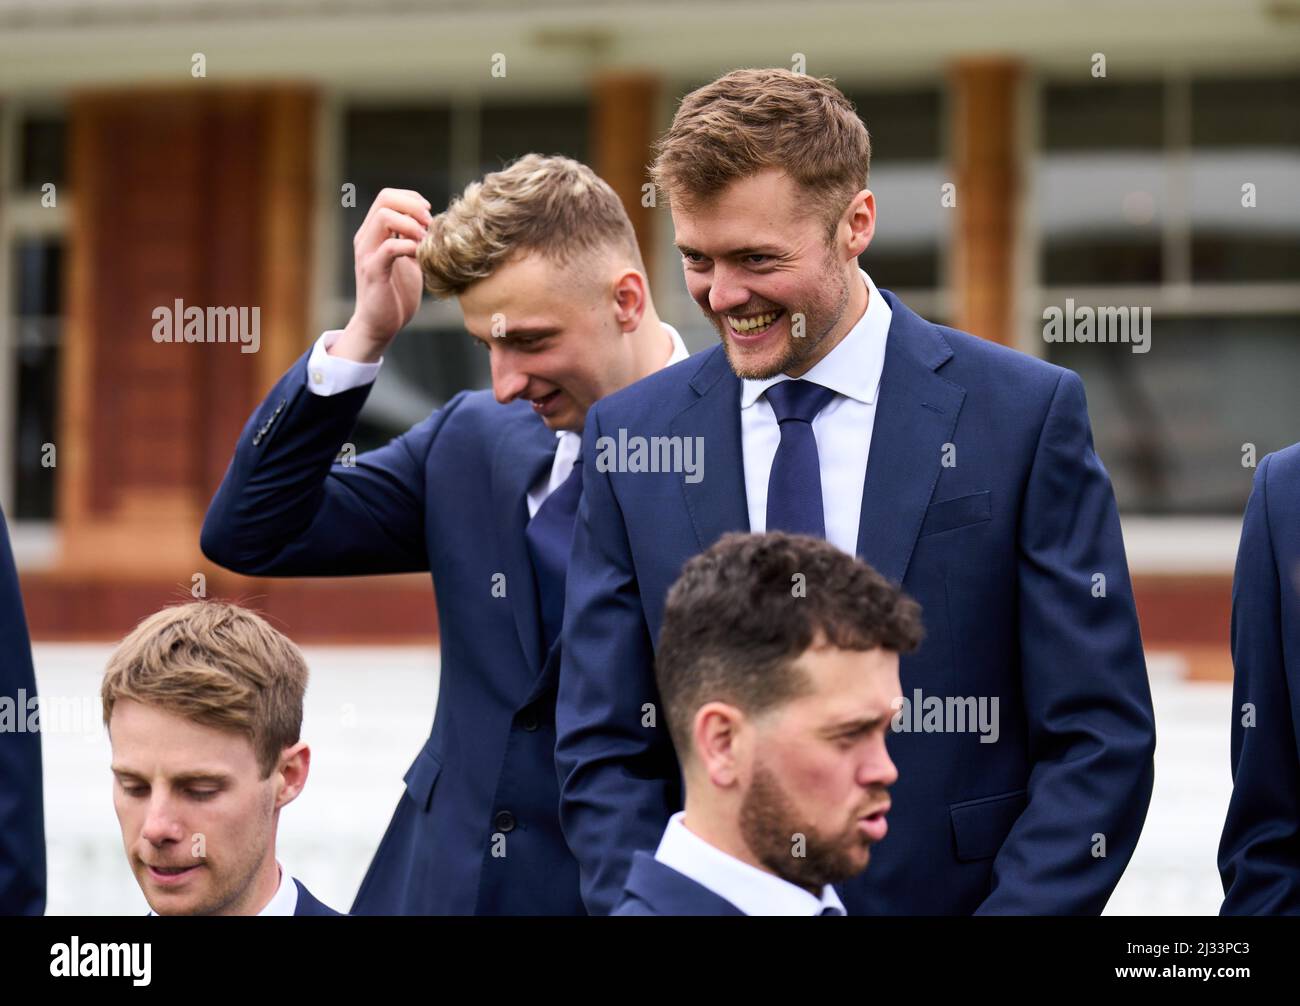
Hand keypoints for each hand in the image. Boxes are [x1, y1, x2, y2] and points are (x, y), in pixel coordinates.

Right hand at [332, 188, 433, 362]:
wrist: (380, 325)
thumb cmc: (397, 294)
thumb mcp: (409, 261)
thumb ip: (414, 241)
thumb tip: (434, 225)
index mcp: (373, 233)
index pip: (387, 196)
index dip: (411, 199)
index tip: (429, 214)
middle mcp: (366, 238)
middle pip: (385, 198)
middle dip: (413, 206)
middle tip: (429, 224)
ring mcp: (367, 253)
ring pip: (385, 217)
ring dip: (412, 224)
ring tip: (425, 241)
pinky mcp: (373, 270)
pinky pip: (390, 247)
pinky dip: (410, 246)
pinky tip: (420, 257)